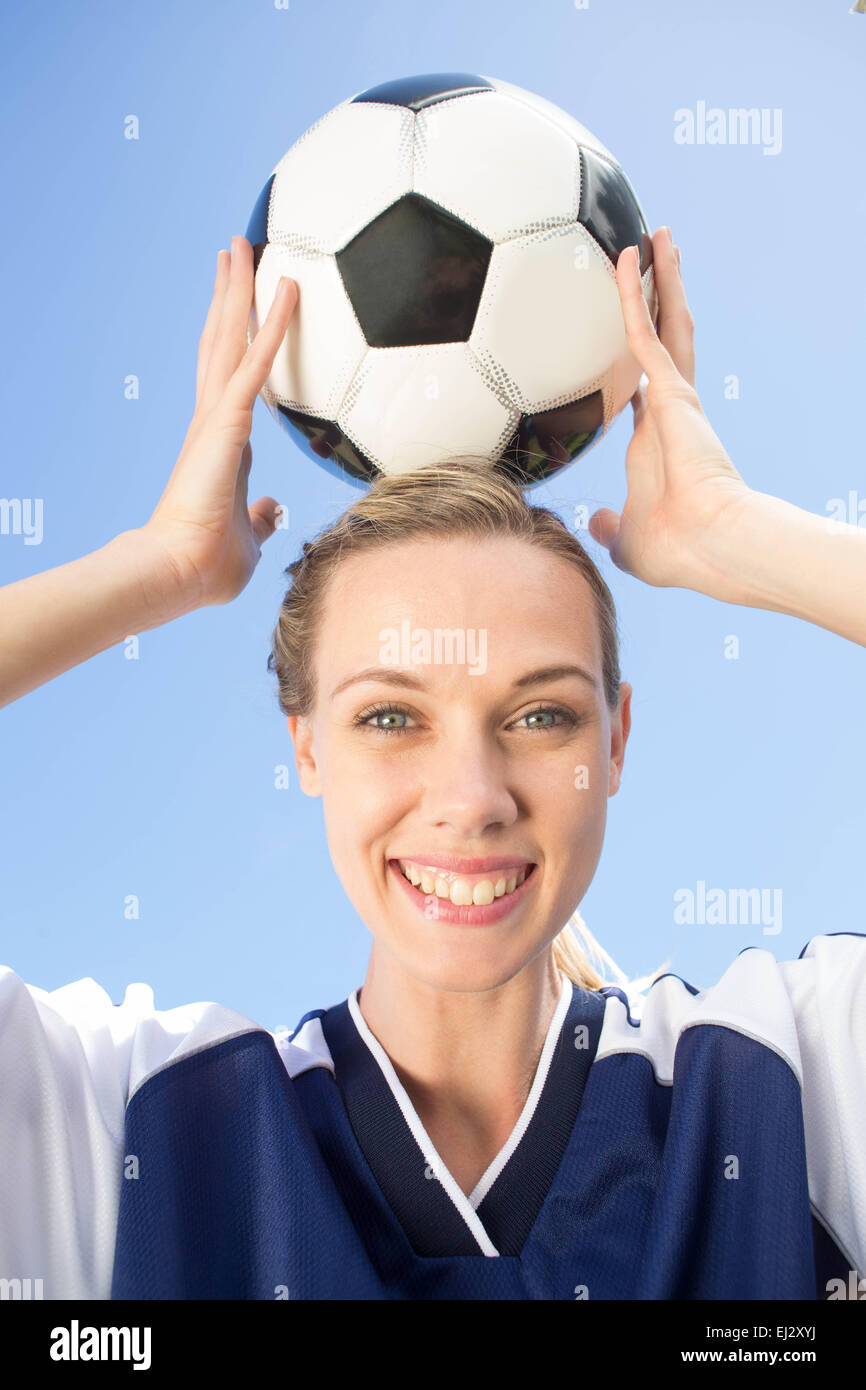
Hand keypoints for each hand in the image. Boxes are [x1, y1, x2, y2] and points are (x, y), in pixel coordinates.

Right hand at [140, 236, 297, 613]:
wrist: (181, 571)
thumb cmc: (208, 566)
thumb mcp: (248, 537)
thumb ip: (262, 519)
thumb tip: (275, 511)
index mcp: (222, 445)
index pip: (232, 381)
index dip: (238, 345)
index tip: (243, 319)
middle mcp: (214, 422)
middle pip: (221, 344)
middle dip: (228, 297)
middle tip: (233, 255)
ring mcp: (217, 418)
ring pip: (229, 338)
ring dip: (238, 290)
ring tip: (241, 245)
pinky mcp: (227, 421)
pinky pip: (257, 362)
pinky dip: (274, 323)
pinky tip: (290, 288)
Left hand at [588, 227, 753, 597]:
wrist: (708, 544)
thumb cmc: (676, 551)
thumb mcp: (628, 540)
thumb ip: (612, 527)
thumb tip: (597, 524)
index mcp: (659, 444)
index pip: (647, 391)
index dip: (640, 363)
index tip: (635, 340)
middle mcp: (670, 412)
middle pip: (664, 343)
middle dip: (660, 301)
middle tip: (658, 262)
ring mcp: (675, 397)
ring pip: (665, 323)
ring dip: (660, 279)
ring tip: (658, 238)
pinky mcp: (671, 390)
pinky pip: (643, 330)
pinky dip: (633, 292)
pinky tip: (626, 257)